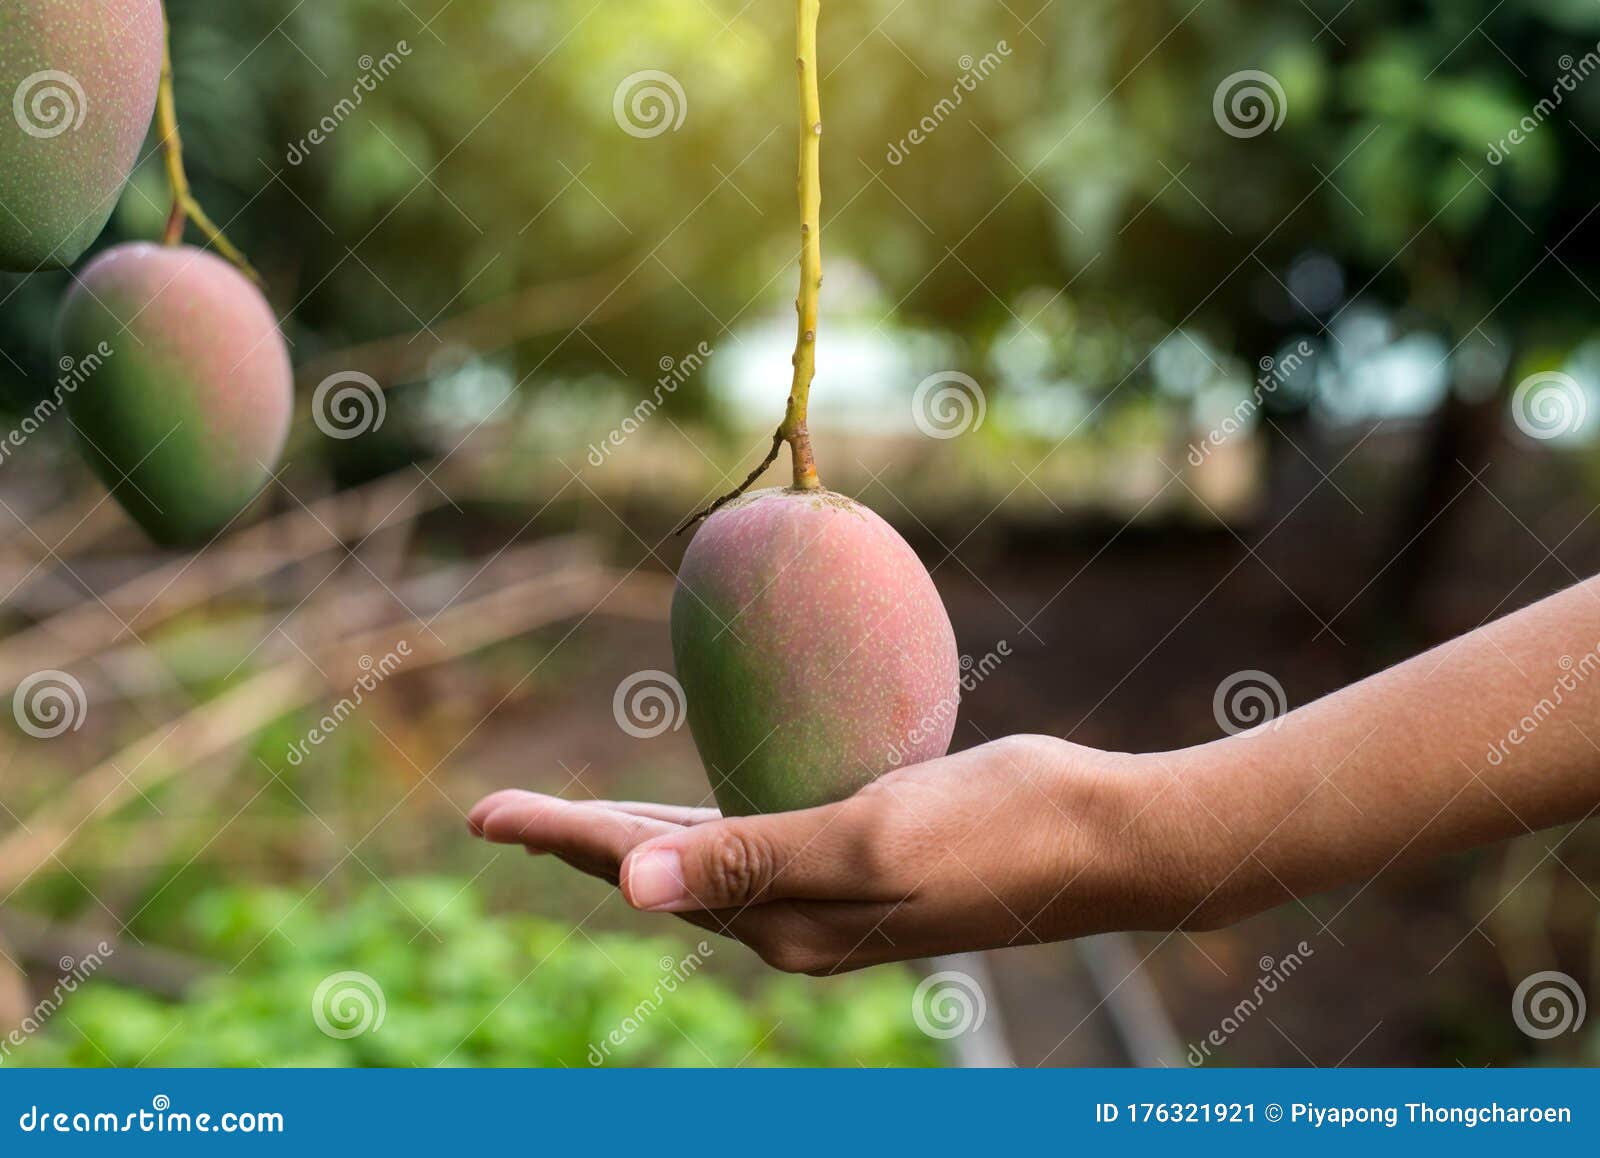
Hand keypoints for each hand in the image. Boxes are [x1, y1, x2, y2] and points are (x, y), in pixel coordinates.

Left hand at [467, 736, 1206, 973]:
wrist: (1096, 839)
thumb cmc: (991, 830)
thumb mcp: (865, 839)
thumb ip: (750, 860)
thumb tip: (634, 890)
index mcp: (780, 921)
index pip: (640, 874)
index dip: (556, 838)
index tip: (480, 812)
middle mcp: (792, 920)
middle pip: (655, 877)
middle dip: (574, 846)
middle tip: (501, 814)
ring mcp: (825, 897)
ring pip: (698, 865)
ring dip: (629, 841)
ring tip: (571, 821)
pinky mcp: (857, 861)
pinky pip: (754, 842)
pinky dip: (704, 822)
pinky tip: (693, 806)